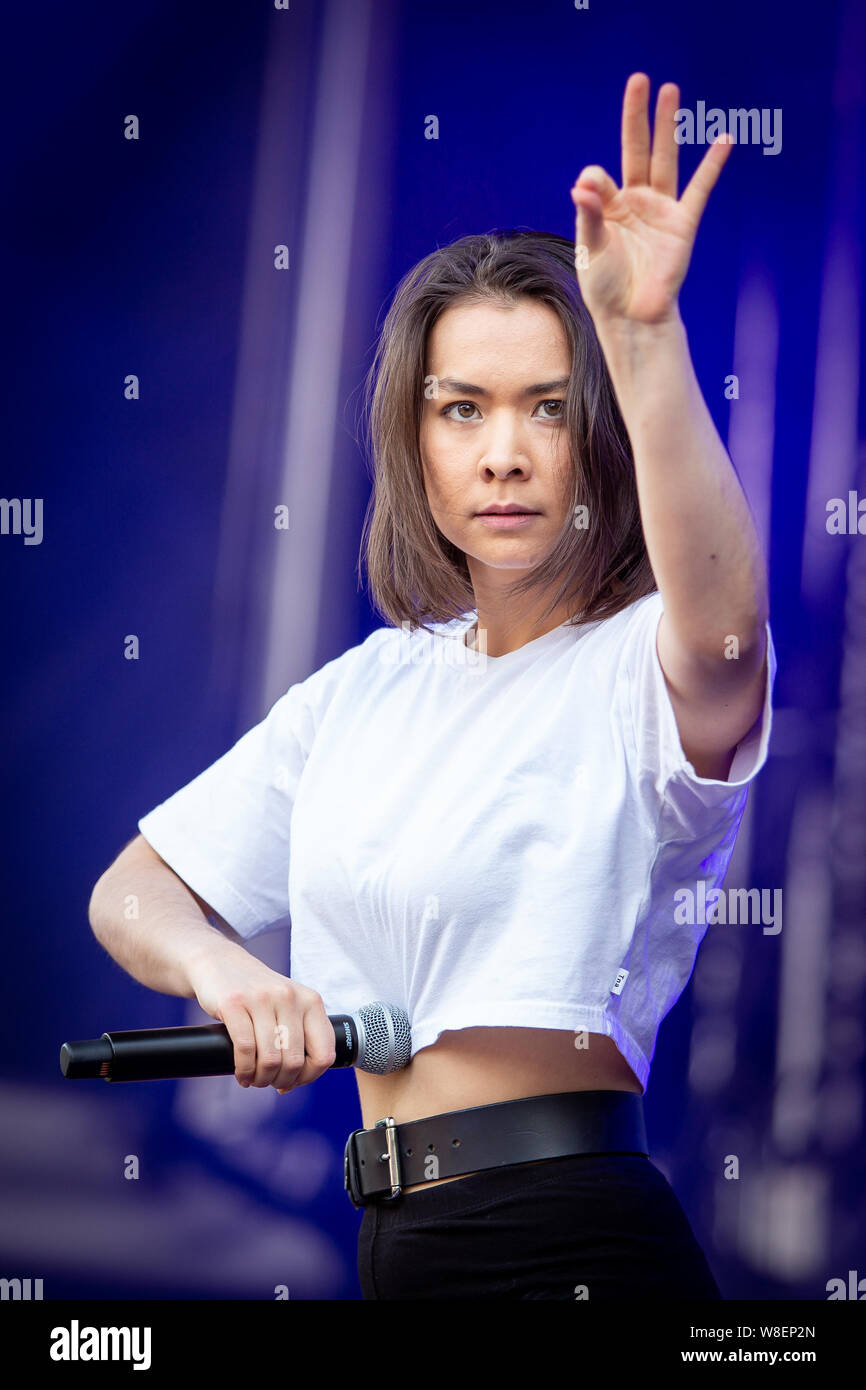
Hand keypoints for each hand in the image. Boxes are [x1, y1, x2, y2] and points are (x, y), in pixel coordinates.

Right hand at [187, 944, 335, 1091]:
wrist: (220, 963)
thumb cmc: (257, 993)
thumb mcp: (288, 1005)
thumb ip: (301, 1034)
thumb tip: (296, 1079)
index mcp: (311, 1000)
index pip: (324, 1053)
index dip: (308, 1077)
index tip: (292, 1081)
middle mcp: (289, 997)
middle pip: (294, 1061)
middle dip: (280, 1081)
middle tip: (268, 1082)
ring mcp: (262, 998)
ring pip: (270, 1059)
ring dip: (261, 1079)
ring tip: (254, 1079)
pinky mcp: (233, 1003)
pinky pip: (244, 1049)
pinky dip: (243, 1070)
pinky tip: (242, 1074)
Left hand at [571, 73, 732, 326]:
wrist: (632, 317)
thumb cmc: (606, 287)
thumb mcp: (591, 248)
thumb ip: (590, 213)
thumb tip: (583, 180)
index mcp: (608, 208)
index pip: (601, 178)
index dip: (595, 183)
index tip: (590, 190)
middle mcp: (636, 203)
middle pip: (638, 150)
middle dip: (639, 117)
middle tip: (640, 80)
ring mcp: (660, 210)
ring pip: (665, 159)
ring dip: (668, 126)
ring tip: (670, 90)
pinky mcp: (683, 224)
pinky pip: (700, 189)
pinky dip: (712, 165)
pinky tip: (724, 138)